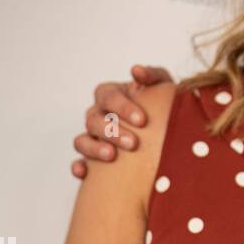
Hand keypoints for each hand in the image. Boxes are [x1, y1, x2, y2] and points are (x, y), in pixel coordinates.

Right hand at [70, 64, 173, 178]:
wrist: (165, 128)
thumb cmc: (161, 102)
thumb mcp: (161, 85)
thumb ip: (151, 75)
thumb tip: (136, 70)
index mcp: (110, 94)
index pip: (108, 96)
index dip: (122, 107)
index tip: (142, 120)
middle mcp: (97, 114)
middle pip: (93, 120)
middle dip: (112, 131)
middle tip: (133, 143)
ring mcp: (92, 136)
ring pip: (81, 140)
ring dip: (94, 147)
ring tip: (111, 156)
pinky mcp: (91, 158)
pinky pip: (78, 162)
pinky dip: (78, 167)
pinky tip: (84, 172)